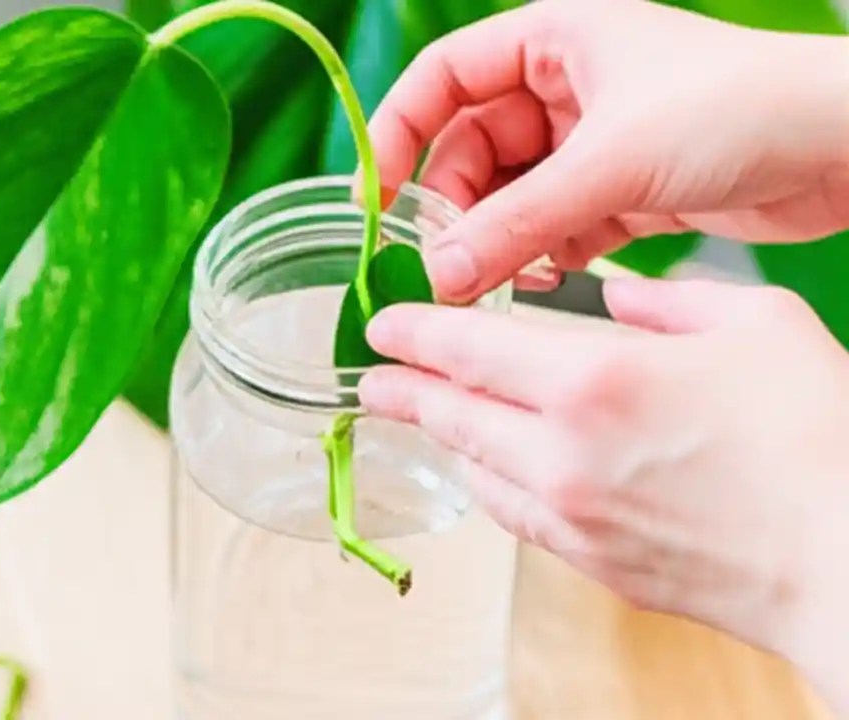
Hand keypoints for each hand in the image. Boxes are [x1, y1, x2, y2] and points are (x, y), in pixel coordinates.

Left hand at [358, 277, 848, 709]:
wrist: (848, 557)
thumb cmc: (817, 434)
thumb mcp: (752, 322)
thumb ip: (667, 299)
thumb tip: (618, 300)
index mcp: (591, 382)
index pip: (464, 352)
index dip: (411, 335)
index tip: (380, 325)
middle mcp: (561, 454)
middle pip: (452, 416)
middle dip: (403, 392)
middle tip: (372, 379)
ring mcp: (572, 517)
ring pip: (476, 470)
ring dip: (444, 439)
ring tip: (425, 417)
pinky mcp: (592, 562)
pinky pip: (515, 517)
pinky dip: (491, 485)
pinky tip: (489, 471)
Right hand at [366, 0, 848, 302]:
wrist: (845, 149)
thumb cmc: (738, 109)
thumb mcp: (609, 164)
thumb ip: (513, 224)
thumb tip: (435, 276)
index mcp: (553, 39)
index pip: (444, 78)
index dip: (401, 130)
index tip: (377, 193)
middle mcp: (565, 86)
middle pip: (468, 147)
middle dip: (449, 206)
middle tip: (436, 263)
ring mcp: (590, 142)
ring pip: (506, 196)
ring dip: (491, 240)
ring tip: (483, 283)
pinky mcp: (619, 193)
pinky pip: (549, 227)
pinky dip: (535, 257)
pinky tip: (535, 283)